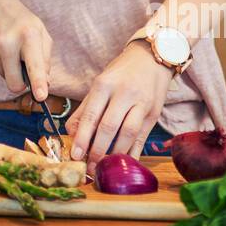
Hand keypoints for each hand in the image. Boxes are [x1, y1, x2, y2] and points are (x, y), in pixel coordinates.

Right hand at [0, 0, 53, 100]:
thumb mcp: (40, 30)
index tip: (41, 96)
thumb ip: (45, 59)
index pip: (34, 65)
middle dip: (21, 84)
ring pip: (5, 78)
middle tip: (23, 67)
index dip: (38, 83)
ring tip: (8, 48)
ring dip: (9, 69)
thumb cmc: (19, 19)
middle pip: (15, 84)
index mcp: (28, 34)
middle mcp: (7, 42)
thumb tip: (44, 84)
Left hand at [65, 40, 173, 173]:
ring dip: (115, 154)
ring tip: (105, 166)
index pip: (91, 115)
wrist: (151, 59)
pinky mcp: (154, 114)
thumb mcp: (99, 84)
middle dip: (97, 150)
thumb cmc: (120, 73)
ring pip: (128, 134)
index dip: (82, 138)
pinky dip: (134, 153)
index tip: (75, 155)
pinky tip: (125, 164)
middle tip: (90, 167)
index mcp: (104, 84)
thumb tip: (71, 133)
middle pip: (109, 126)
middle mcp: (123, 93)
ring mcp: (141, 104)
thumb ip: (84, 109)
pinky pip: (142, 138)